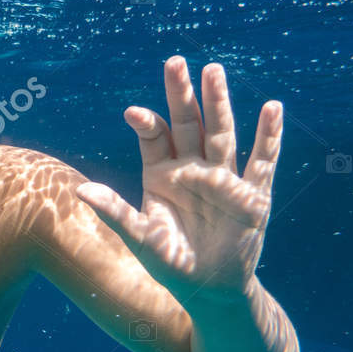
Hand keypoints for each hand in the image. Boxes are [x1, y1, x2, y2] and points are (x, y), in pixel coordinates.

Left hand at [78, 57, 281, 302]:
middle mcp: (192, 168)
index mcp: (162, 174)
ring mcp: (224, 178)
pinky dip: (269, 136)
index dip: (146, 122)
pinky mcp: (253, 194)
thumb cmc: (171, 264)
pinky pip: (262, 161)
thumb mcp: (140, 239)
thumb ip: (115, 213)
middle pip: (188, 123)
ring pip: (221, 133)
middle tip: (176, 61)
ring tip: (215, 70)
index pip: (155, 136)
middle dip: (182, 94)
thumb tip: (80, 191)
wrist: (210, 290)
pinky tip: (272, 108)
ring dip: (218, 103)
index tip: (133, 114)